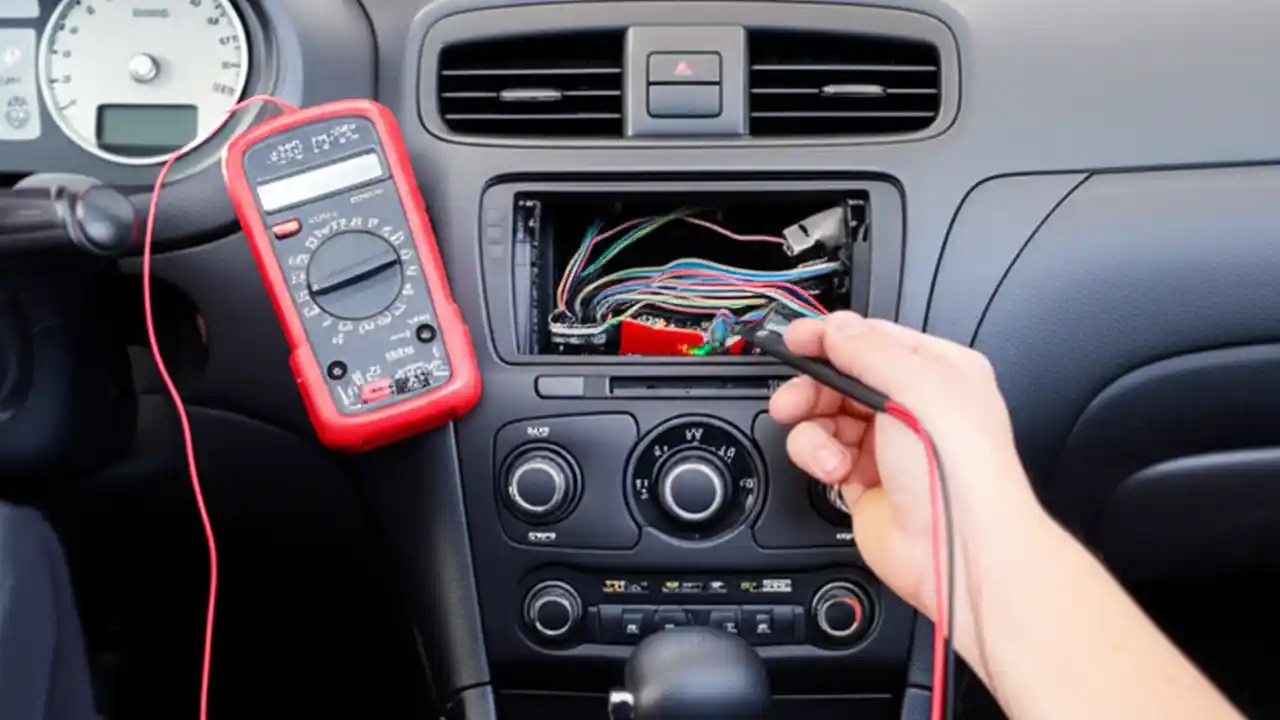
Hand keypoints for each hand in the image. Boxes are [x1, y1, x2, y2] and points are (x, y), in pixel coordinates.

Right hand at [768, 312, 1036, 623]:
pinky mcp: (862, 480)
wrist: (956, 552)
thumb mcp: (918, 391)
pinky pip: (823, 454)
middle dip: (812, 388)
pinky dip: (820, 460)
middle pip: (841, 379)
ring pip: (826, 418)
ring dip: (815, 432)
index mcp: (937, 373)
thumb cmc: (960, 474)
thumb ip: (870, 352)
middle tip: (793, 399)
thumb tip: (835, 329)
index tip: (795, 340)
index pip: (873, 340)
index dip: (831, 339)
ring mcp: (886, 445)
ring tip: (826, 450)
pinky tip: (835, 470)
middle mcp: (912, 406)